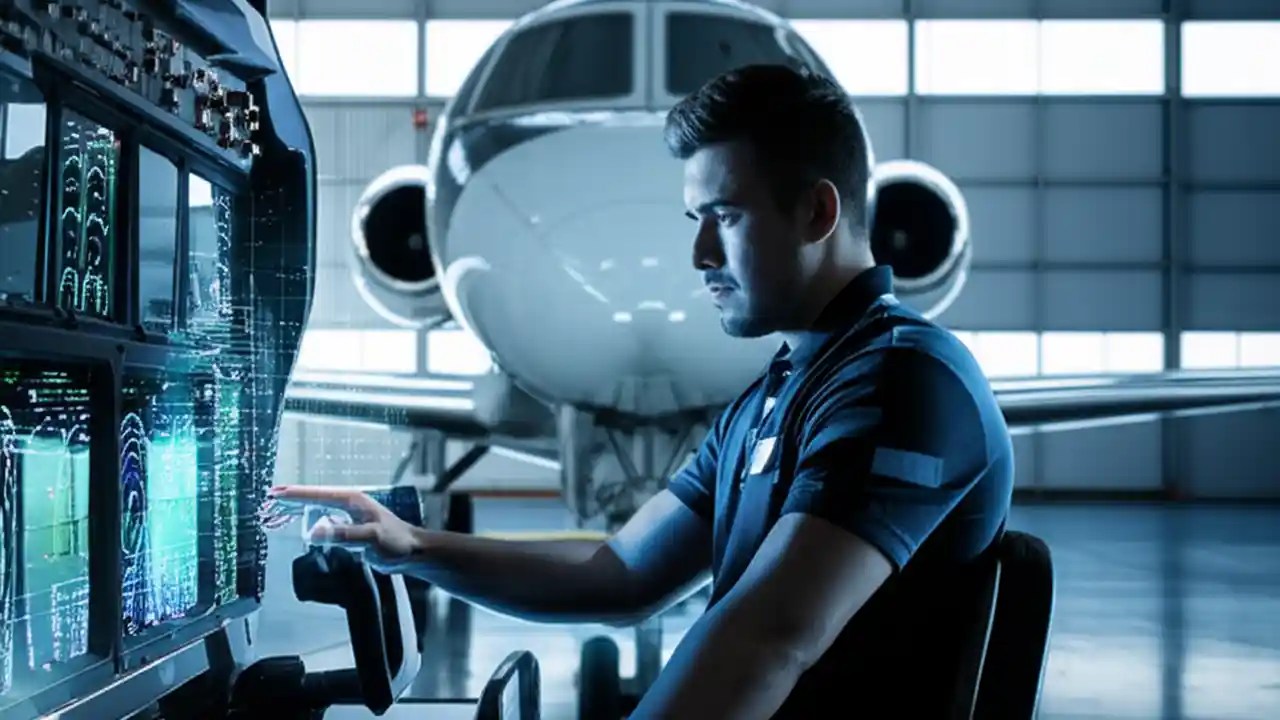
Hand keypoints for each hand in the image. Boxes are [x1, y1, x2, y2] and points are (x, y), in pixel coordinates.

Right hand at [264, 485, 424, 572]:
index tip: (275, 493)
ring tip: (277, 512)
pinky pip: (324, 525)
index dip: (295, 494)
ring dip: (299, 511)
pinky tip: (301, 529)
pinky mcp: (349, 531)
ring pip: (317, 511)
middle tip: (268, 499)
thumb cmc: (396, 541)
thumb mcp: (371, 537)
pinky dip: (310, 525)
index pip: (318, 495)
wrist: (411, 552)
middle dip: (292, 499)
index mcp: (351, 500)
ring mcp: (347, 518)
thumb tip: (315, 533)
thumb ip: (345, 534)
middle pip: (314, 500)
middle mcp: (347, 506)